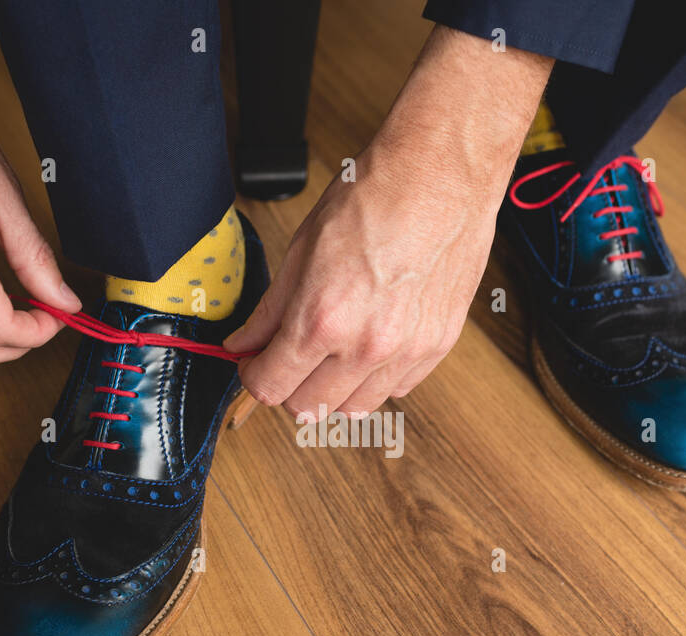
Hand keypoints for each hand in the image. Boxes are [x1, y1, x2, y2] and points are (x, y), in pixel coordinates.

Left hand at [225, 26, 551, 417]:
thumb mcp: (302, 249)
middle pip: (308, 407)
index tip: (254, 364)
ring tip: (329, 356)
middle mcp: (365, 346)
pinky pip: (396, 389)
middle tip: (287, 358)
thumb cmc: (375, 198)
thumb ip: (270, 309)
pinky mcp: (437, 346)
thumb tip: (245, 342)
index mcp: (322, 320)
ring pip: (354, 408)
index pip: (271, 387)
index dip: (253, 377)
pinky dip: (375, 379)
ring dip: (332, 390)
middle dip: (289, 386)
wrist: (440, 177)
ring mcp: (405, 351)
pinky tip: (367, 347)